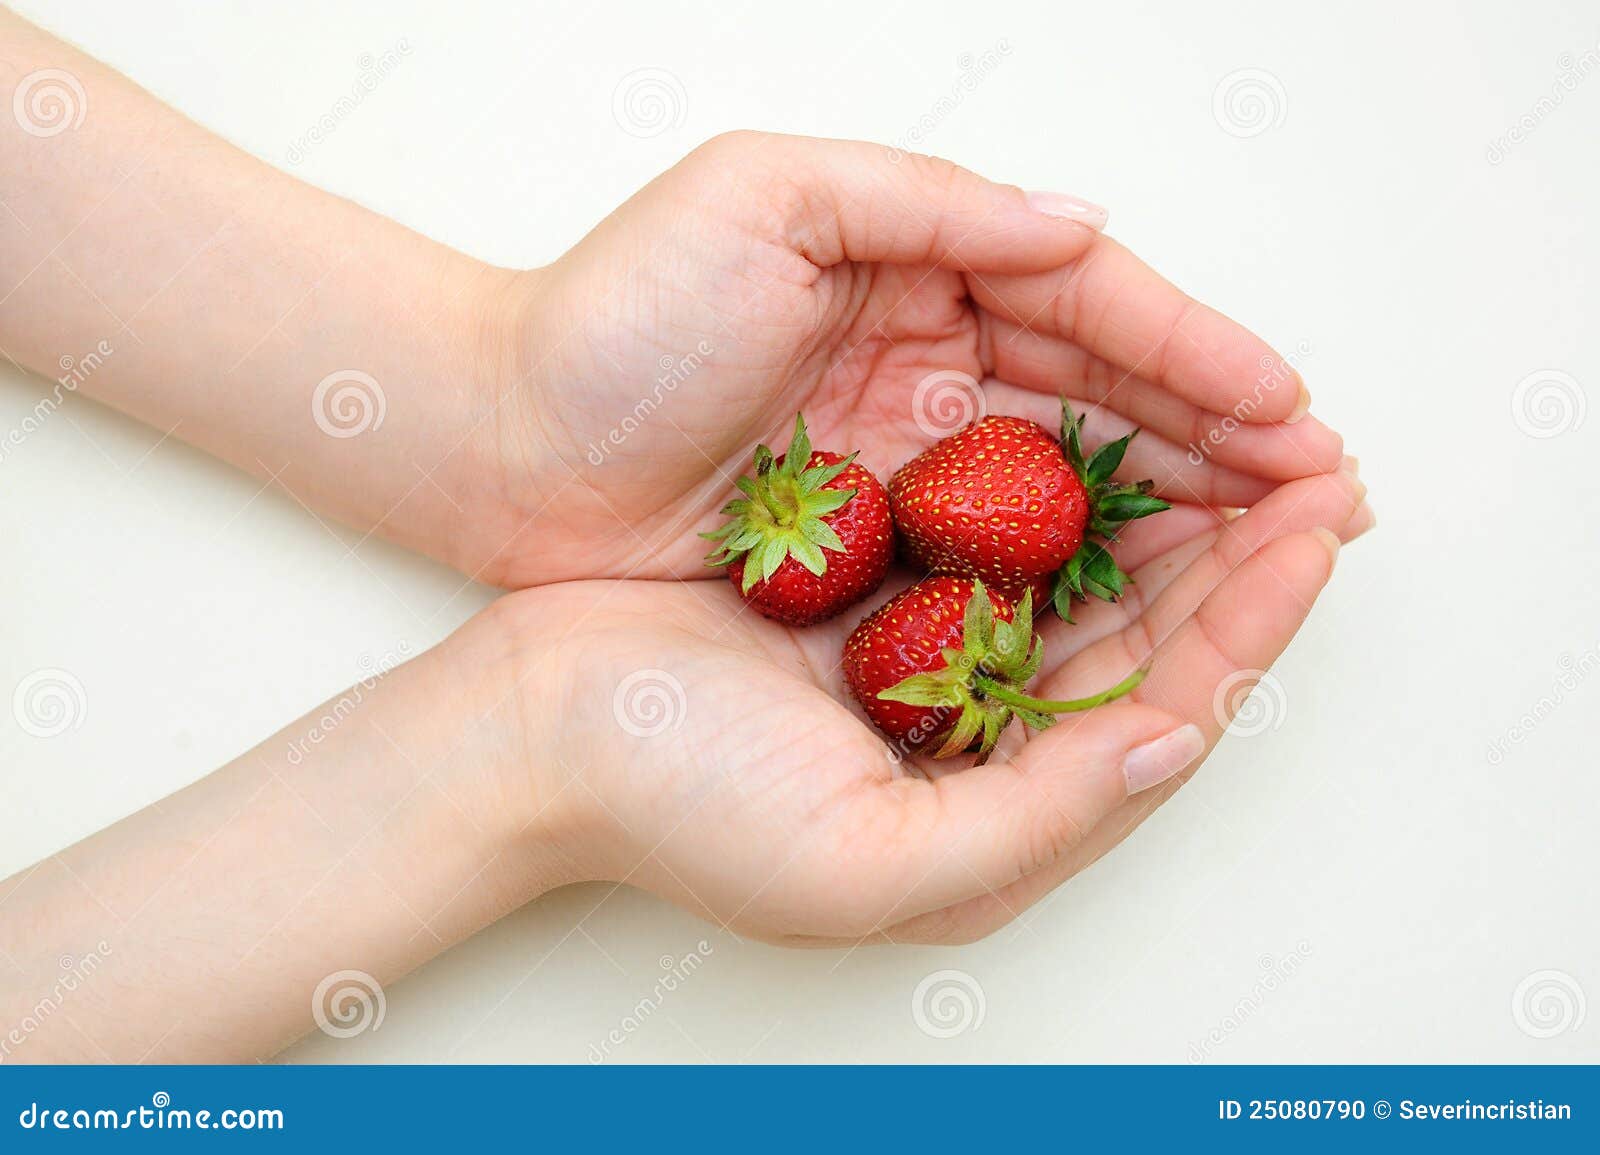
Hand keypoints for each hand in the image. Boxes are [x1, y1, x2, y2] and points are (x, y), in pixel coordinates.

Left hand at [471, 131, 1344, 587]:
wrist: (504, 443)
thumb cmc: (614, 315)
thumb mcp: (764, 197)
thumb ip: (930, 205)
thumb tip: (1079, 228)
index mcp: (917, 272)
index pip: (1090, 309)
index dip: (1197, 358)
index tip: (1287, 412)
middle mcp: (929, 364)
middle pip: (1108, 401)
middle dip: (1221, 445)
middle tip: (1322, 495)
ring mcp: (907, 462)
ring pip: (1074, 487)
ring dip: (1181, 517)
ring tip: (1278, 551)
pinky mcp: (874, 548)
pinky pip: (1002, 561)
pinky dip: (1083, 579)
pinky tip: (1157, 602)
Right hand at [506, 470, 1365, 943]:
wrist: (530, 732)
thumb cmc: (676, 810)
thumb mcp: (866, 866)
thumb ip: (1039, 818)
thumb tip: (1173, 740)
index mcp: (998, 815)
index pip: (1165, 715)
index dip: (1251, 625)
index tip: (1316, 531)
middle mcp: (981, 743)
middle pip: (1146, 640)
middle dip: (1238, 555)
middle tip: (1317, 466)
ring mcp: (930, 661)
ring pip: (1084, 579)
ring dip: (1164, 509)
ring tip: (1238, 435)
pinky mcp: (878, 593)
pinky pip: (998, 532)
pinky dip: (1058, 485)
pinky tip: (1098, 429)